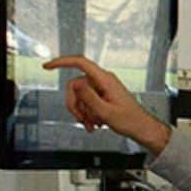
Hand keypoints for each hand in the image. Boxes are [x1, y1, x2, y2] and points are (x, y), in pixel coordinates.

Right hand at [44, 56, 169, 153]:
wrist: (142, 128)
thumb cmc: (130, 121)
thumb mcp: (107, 112)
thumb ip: (89, 98)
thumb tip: (75, 84)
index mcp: (106, 80)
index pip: (80, 63)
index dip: (62, 62)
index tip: (48, 66)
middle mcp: (103, 81)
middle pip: (75, 86)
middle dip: (75, 105)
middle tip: (83, 120)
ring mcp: (102, 88)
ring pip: (79, 96)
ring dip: (82, 112)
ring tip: (93, 123)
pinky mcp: (102, 95)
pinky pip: (86, 101)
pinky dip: (87, 113)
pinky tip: (94, 122)